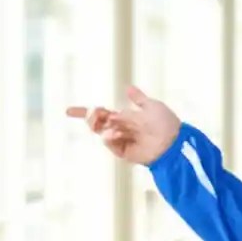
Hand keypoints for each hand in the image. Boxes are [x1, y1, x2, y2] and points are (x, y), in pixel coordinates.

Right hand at [66, 85, 181, 165]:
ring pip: (101, 132)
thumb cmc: (166, 123)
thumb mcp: (152, 105)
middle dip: (91, 117)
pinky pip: (110, 143)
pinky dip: (109, 137)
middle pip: (97, 123)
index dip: (84, 112)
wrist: (173, 141)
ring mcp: (122, 141)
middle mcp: (121, 128)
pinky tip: (115, 132)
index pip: (101, 113)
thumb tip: (128, 88)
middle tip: (94, 112)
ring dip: (100, 125)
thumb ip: (138, 98)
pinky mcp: (124, 152)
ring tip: (109, 121)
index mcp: (126, 117)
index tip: (68, 111)